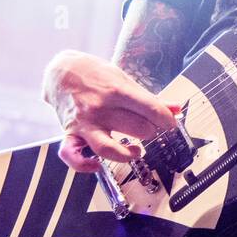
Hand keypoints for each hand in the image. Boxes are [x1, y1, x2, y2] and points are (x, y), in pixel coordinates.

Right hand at [41, 50, 181, 172]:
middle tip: (151, 129)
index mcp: (117, 90)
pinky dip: (84, 165)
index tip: (170, 124)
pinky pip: (72, 155)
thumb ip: (149, 97)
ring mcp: (85, 123)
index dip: (167, 119)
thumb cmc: (94, 74)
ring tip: (137, 151)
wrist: (61, 70)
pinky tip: (98, 165)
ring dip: (128, 154)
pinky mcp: (71, 133)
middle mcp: (100, 108)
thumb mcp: (123, 79)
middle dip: (150, 131)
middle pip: (137, 129)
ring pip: (108, 148)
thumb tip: (175, 109)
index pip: (150, 109)